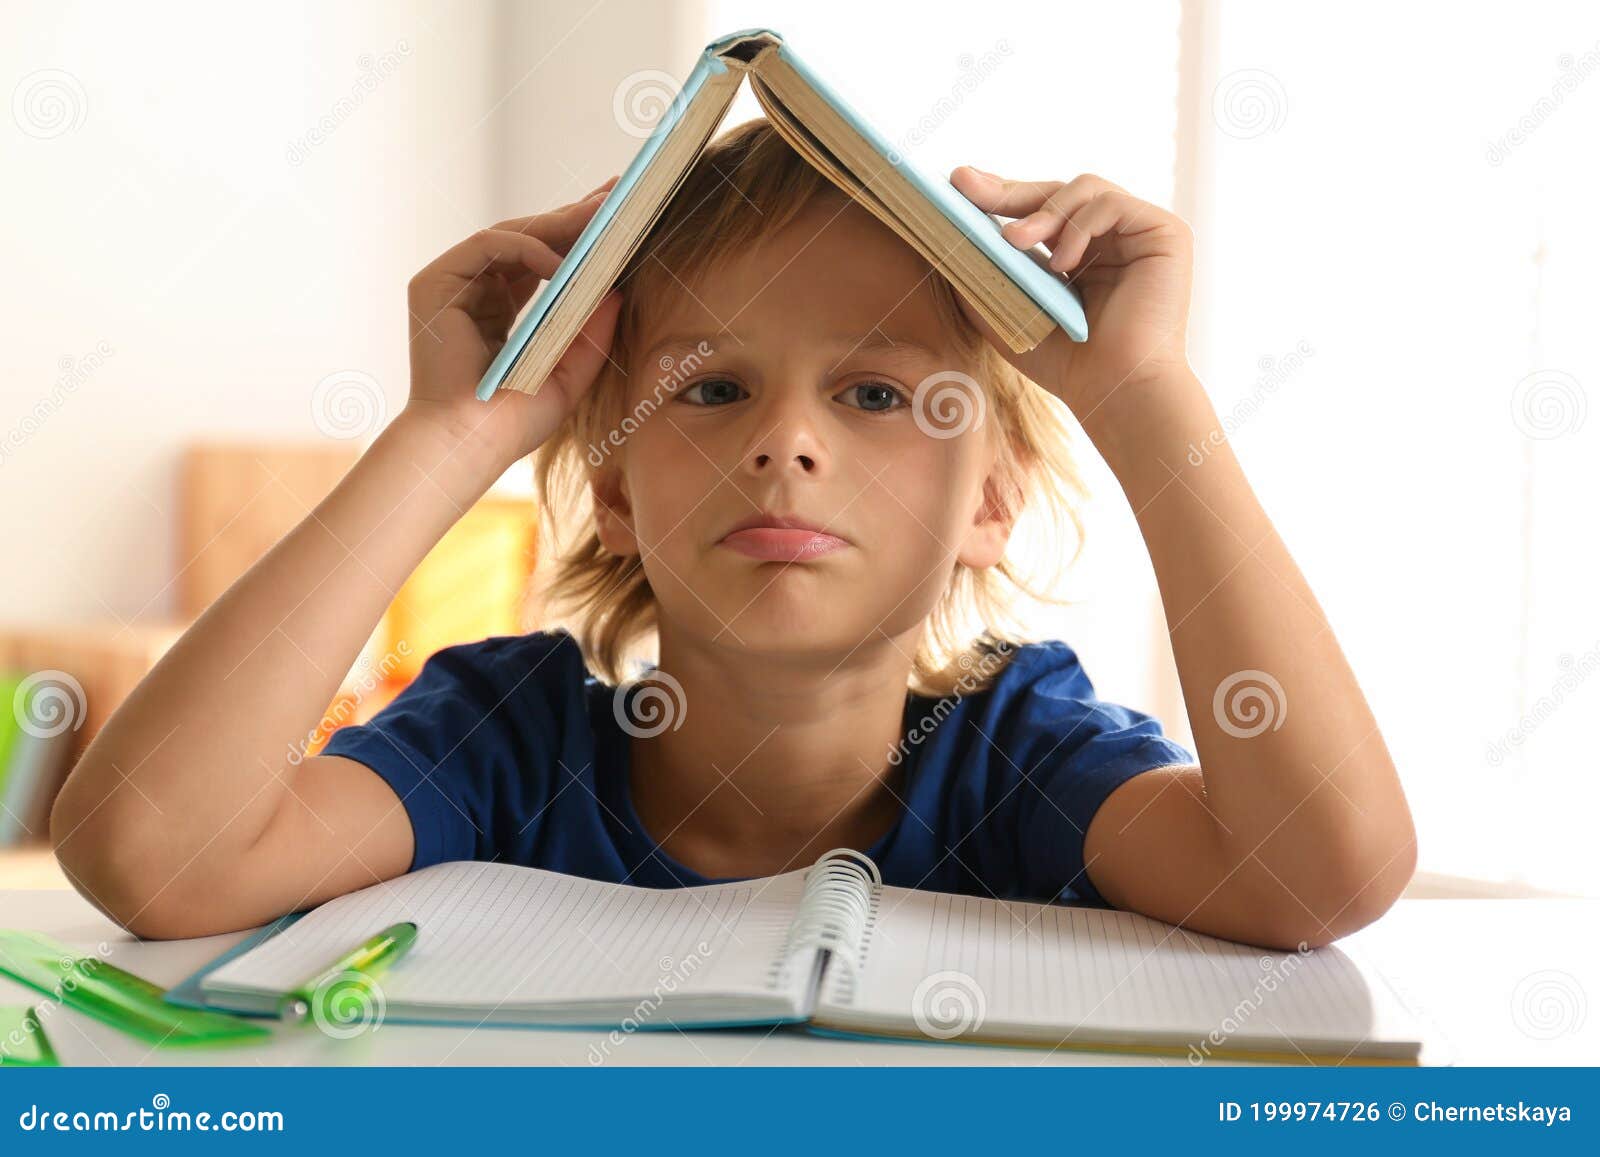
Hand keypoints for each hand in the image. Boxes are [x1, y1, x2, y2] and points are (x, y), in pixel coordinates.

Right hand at [403, 176, 623, 470]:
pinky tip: (560, 264)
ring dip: (558, 225)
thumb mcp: (570, 373)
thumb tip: (619, 290)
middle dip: (574, 218)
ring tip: (600, 222)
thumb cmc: (513, 422)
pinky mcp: (436, 284)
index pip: (545, 262)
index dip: (579, 238)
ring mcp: (454, 286)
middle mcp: (476, 293)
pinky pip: (488, 246)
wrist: (469, 444)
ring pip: (511, 235)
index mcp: (502, 313)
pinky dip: (526, 247)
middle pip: (530, 241)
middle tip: (616, 198)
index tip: (618, 218)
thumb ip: (593, 333)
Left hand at [949, 168, 1195, 429]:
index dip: (1000, 195)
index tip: (958, 184)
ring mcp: (1139, 233)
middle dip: (1009, 191)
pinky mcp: (1165, 233)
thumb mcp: (1005, 312)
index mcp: (1081, 252)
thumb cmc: (1066, 365)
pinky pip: (1112, 203)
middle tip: (967, 189)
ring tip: (1014, 243)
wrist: (1115, 391)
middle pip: (1057, 191)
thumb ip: (978, 276)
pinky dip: (1080, 226)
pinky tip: (1063, 263)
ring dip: (1043, 212)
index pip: (1038, 210)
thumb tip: (939, 237)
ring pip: (1084, 188)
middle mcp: (1112, 238)